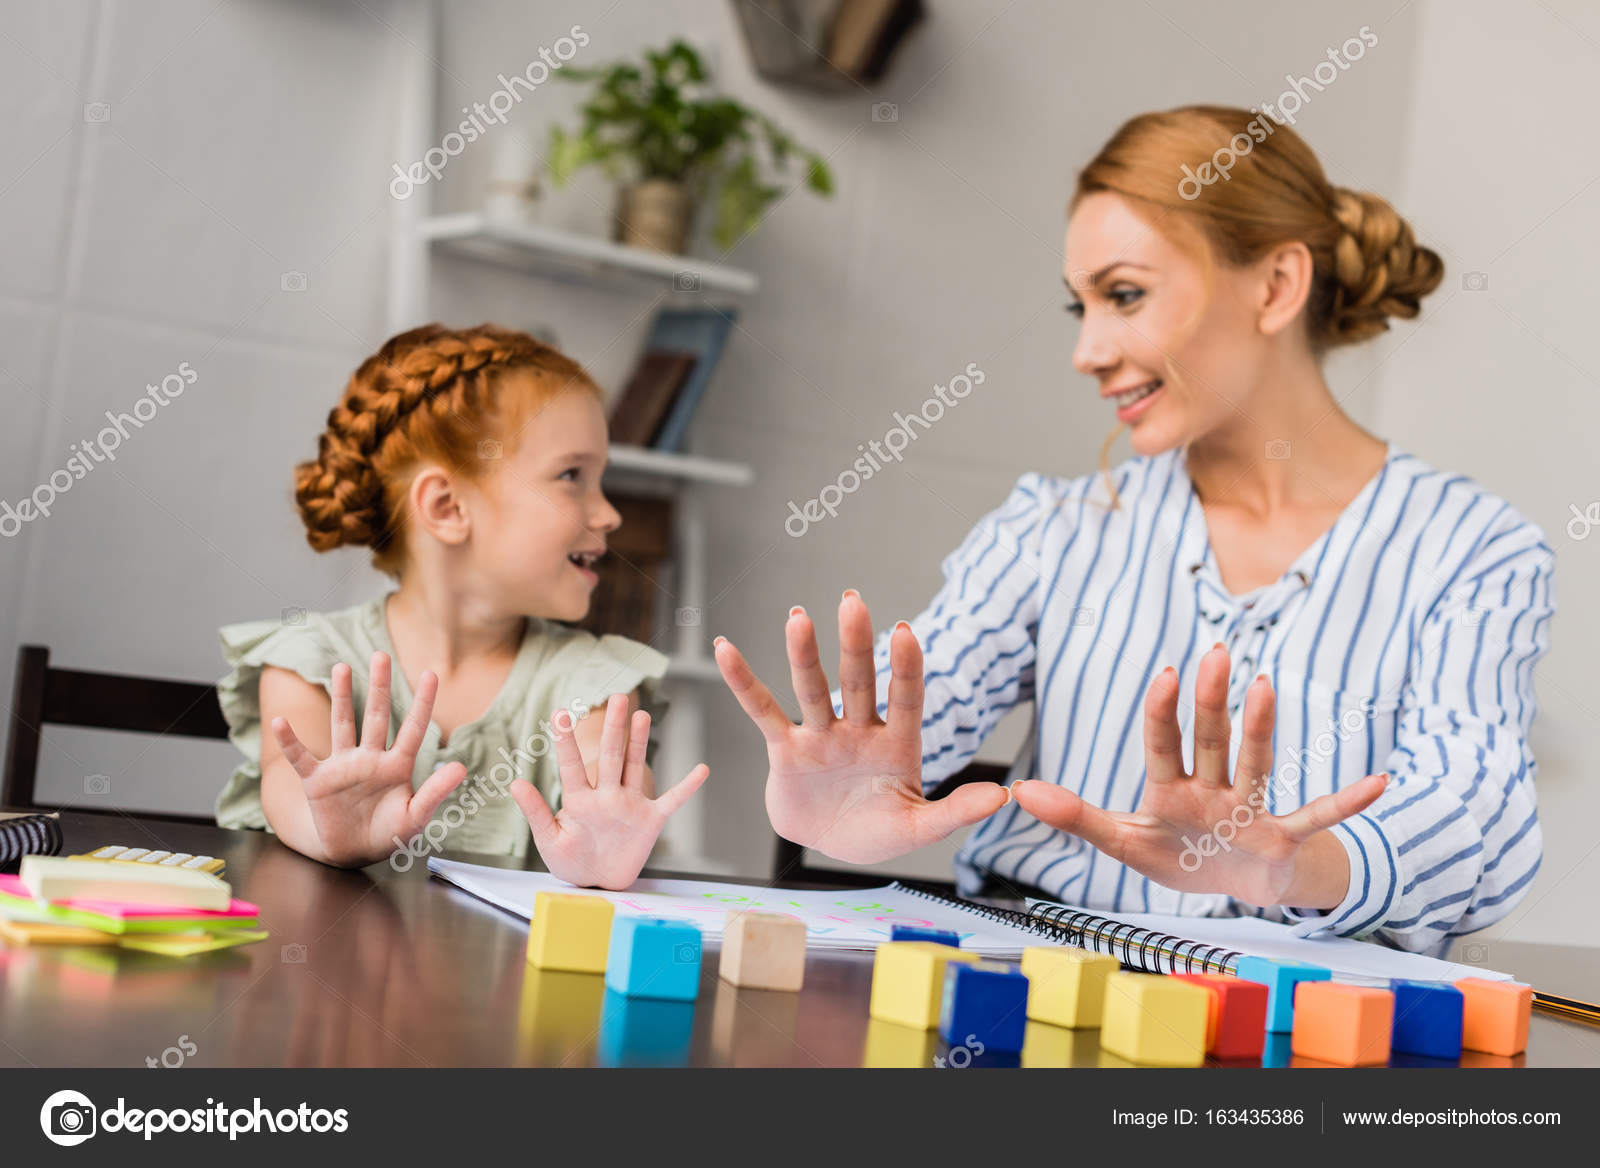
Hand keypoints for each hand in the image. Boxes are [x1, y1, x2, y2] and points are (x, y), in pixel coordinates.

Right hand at [271, 651, 466, 867]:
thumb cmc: (388, 834)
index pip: (414, 728)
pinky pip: (301, 757)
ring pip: (343, 725)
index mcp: (397, 766)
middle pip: (377, 716)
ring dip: (343, 697)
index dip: (423, 702)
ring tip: (342, 667)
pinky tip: (280, 722)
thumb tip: (461, 766)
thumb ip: (435, 793)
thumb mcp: (415, 817)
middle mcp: (370, 759)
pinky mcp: (317, 781)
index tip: (432, 673)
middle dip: (380, 687)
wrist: (353, 854)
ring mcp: (343, 767)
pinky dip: (290, 741)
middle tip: (381, 655)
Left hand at [509, 692, 708, 889]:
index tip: (560, 712)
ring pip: (635, 767)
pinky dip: (687, 787)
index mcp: (580, 801)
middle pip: (610, 756)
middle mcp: (606, 796)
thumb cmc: (571, 862)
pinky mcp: (650, 821)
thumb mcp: (549, 840)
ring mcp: (630, 806)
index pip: (572, 766)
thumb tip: (514, 783)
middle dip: (613, 727)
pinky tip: (702, 769)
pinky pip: (672, 800)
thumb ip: (535, 812)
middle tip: (617, 697)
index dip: (565, 741)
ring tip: (641, 715)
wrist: (597, 884)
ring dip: (639, 742)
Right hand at [713, 590, 1009, 865]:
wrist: (832, 847)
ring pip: (812, 689)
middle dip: (855, 643)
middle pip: (857, 681)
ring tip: (798, 617)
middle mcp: (858, 729)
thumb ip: (954, 812)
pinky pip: (762, 710)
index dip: (905, 668)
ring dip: (804, 654)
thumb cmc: (878, 831)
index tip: (904, 632)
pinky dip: (743, 681)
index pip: (905, 698)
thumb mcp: (918, 827)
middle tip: (853, 601)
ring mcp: (821, 735)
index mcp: (896, 744)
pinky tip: (726, 649)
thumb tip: (1002, 796)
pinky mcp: (785, 748)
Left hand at [1011, 644, 1388, 908]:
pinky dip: (1346, 803)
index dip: (1163, 711)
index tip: (1167, 673)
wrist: (1233, 888)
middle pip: (1209, 739)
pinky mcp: (1282, 838)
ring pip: (1255, 763)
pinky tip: (1377, 783)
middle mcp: (1212, 788)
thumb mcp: (1123, 842)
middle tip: (1214, 653)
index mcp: (1170, 788)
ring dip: (1261, 727)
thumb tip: (1019, 792)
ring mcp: (1249, 809)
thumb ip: (1076, 817)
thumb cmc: (1177, 854)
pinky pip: (1317, 817)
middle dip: (1211, 700)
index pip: (1162, 742)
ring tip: (1267, 686)